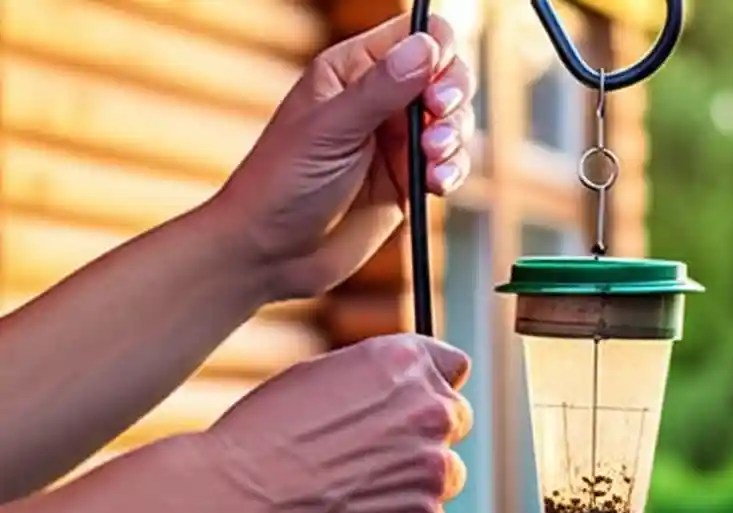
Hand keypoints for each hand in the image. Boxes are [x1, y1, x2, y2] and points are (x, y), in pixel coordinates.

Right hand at [197, 334, 472, 512]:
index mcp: (405, 363)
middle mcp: (432, 410)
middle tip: (368, 455)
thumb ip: (384, 375)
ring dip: (413, 481)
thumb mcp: (324, 374)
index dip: (425, 388)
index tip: (400, 406)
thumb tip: (427, 382)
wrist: (239, 498)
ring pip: (446, 475)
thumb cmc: (266, 433)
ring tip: (352, 489)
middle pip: (455, 421)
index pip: (452, 368)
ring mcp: (434, 470)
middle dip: (423, 435)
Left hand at [213, 12, 475, 300]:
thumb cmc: (282, 184)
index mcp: (353, 70)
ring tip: (430, 160)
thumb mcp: (330, 130)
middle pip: (445, 74)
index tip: (437, 82)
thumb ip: (381, 88)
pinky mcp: (410, 178)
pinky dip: (453, 170)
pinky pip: (451, 162)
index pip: (413, 34)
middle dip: (453, 96)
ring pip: (455, 119)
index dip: (437, 47)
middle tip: (438, 120)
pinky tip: (435, 185)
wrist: (274, 253)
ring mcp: (396, 139)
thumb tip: (426, 46)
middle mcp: (380, 99)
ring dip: (454, 138)